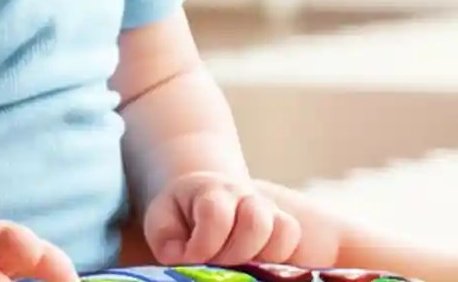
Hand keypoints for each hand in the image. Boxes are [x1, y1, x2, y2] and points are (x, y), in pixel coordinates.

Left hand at [143, 172, 301, 265]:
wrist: (204, 198)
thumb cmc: (181, 215)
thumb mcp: (162, 224)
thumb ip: (168, 242)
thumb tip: (185, 260)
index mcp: (212, 191)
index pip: (215, 214)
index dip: (204, 244)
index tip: (191, 258)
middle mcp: (246, 196)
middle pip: (255, 221)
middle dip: (235, 253)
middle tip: (217, 264)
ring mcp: (270, 210)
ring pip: (285, 231)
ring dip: (262, 256)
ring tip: (240, 265)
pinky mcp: (284, 228)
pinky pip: (294, 243)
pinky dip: (280, 259)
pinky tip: (256, 266)